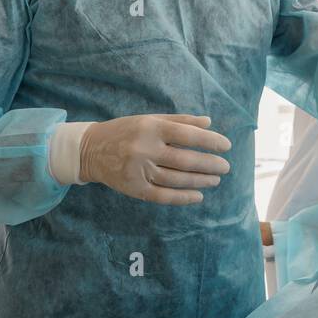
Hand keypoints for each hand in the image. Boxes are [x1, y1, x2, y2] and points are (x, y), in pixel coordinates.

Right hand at [78, 114, 231, 204]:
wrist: (90, 149)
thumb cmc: (126, 130)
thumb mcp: (150, 119)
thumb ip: (180, 121)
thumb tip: (209, 122)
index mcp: (151, 128)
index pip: (188, 135)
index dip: (210, 141)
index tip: (226, 146)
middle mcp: (145, 149)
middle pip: (185, 160)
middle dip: (210, 164)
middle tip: (225, 167)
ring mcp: (139, 170)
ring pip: (176, 179)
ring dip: (200, 181)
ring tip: (215, 180)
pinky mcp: (134, 188)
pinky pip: (162, 196)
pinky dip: (182, 198)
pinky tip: (198, 196)